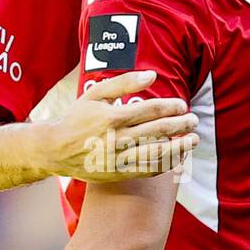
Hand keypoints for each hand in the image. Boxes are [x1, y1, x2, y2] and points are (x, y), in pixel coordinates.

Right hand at [46, 70, 198, 181]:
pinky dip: (166, 164)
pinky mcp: (117, 174)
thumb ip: (124, 83)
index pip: (151, 110)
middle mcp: (116, 139)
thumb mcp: (95, 95)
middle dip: (181, 125)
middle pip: (158, 131)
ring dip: (179, 147)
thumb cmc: (77, 118)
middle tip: (194, 121)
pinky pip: (148, 170)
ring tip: (193, 140)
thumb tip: (152, 75)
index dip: (172, 107)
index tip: (182, 105)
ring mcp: (117, 159)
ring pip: (157, 153)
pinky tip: (177, 157)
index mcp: (112, 117)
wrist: (55, 149)